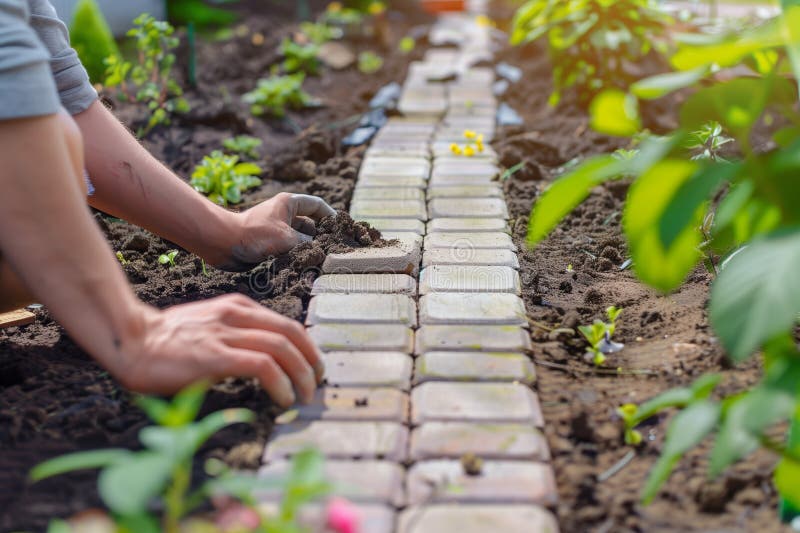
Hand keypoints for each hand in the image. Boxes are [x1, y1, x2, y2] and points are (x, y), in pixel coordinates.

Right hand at [115, 294, 323, 406]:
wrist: (131, 342)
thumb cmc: (167, 341)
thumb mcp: (210, 326)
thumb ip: (236, 334)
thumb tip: (265, 359)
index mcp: (237, 307)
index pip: (286, 324)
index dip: (307, 347)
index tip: (313, 367)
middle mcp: (236, 315)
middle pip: (291, 333)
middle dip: (312, 360)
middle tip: (317, 382)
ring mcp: (225, 334)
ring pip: (282, 348)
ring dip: (302, 375)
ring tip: (305, 396)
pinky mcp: (215, 357)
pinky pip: (262, 367)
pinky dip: (280, 384)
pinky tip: (283, 399)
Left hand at [217, 192, 335, 270]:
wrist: (223, 244)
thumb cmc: (255, 235)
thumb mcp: (288, 239)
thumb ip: (309, 245)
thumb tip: (322, 252)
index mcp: (289, 203)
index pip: (317, 205)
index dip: (331, 216)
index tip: (342, 229)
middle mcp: (284, 214)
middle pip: (311, 223)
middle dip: (322, 235)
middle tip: (335, 249)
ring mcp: (276, 229)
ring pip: (301, 238)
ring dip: (310, 247)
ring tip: (322, 259)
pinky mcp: (270, 243)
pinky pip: (289, 248)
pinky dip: (298, 255)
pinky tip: (306, 265)